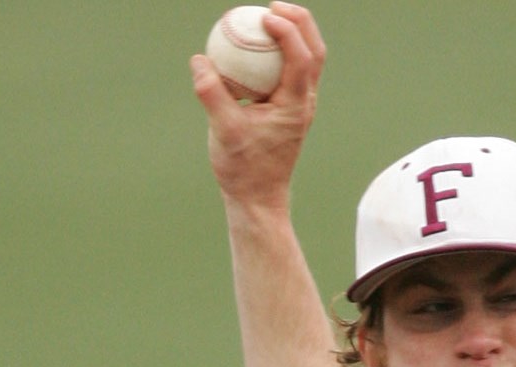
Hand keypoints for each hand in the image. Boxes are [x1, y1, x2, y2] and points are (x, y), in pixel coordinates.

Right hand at [189, 2, 325, 209]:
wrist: (257, 199)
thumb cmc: (243, 169)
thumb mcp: (223, 131)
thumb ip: (211, 93)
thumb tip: (200, 60)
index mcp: (296, 106)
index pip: (302, 58)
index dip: (288, 30)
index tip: (264, 15)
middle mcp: (305, 102)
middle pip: (315, 50)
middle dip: (299, 21)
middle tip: (271, 5)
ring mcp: (300, 106)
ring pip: (307, 60)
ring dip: (293, 34)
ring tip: (265, 18)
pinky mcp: (289, 110)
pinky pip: (289, 72)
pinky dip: (278, 53)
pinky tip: (253, 48)